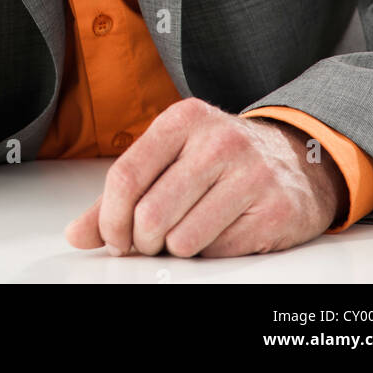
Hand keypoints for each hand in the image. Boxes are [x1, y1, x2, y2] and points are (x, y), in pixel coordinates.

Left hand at [63, 98, 346, 257]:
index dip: (110, 218)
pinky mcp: (275, 209)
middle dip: (143, 241)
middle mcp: (218, 140)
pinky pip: (219, 252)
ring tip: (189, 231)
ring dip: (177, 249)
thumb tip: (78, 234)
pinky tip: (222, 230)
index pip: (127, 175)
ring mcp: (251, 173)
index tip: (113, 237)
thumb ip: (119, 196)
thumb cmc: (219, 161)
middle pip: (151, 214)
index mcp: (184, 119)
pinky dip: (212, 253)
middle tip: (152, 240)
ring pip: (183, 239)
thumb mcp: (170, 159)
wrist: (294, 161)